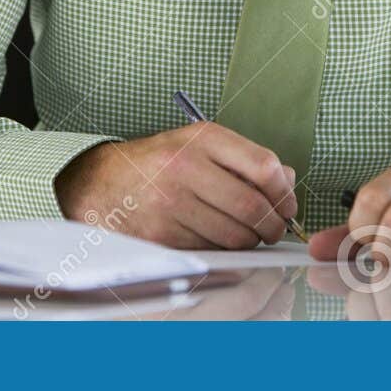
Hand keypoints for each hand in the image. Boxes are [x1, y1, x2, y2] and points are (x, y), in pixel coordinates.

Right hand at [54, 122, 298, 249]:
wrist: (103, 183)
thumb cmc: (161, 164)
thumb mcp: (201, 145)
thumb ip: (247, 160)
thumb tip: (288, 182)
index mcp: (202, 138)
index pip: (264, 166)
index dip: (285, 193)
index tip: (287, 205)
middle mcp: (186, 167)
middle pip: (252, 207)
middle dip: (273, 226)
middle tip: (274, 230)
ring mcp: (170, 203)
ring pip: (234, 236)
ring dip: (250, 243)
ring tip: (247, 236)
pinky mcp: (161, 234)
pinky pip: (210, 251)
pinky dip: (223, 252)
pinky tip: (218, 240)